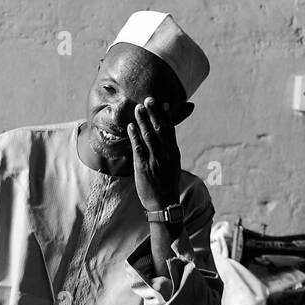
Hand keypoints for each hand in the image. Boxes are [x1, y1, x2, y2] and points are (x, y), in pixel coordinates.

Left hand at [127, 96, 180, 211]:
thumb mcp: (172, 167)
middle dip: (154, 113)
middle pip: (160, 129)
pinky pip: (139, 148)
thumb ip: (168, 153)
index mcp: (174, 153)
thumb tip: (165, 141)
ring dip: (143, 120)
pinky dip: (134, 135)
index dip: (165, 116)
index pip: (170, 130)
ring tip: (138, 108)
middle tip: (148, 99)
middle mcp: (166, 154)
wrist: (163, 204)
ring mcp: (155, 160)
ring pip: (149, 136)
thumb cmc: (166, 185)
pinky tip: (130, 126)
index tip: (163, 104)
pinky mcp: (143, 166)